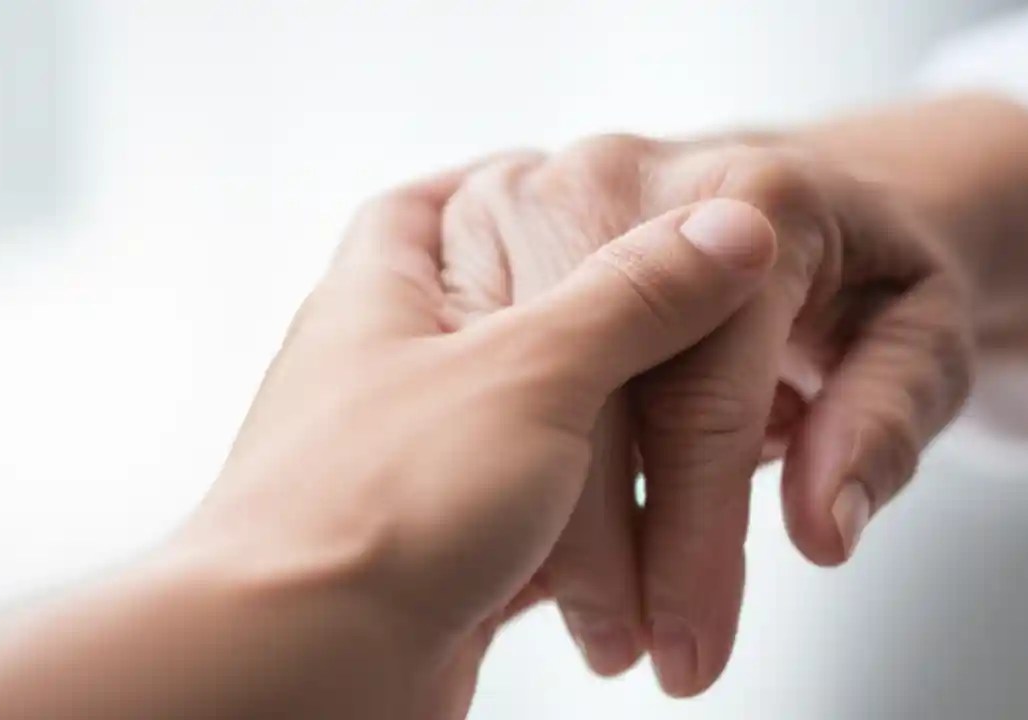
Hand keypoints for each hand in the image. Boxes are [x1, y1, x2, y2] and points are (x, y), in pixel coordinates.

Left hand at [184, 173, 777, 716]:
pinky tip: (662, 533)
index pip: (427, 205)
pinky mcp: (455, 548)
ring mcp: (427, 464)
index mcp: (390, 295)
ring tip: (700, 461)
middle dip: (614, 340)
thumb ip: (635, 297)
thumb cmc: (374, 511)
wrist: (300, 674)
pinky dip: (607, 531)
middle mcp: (401, 371)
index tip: (568, 188)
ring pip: (549, 433)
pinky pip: (549, 521)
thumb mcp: (530, 373)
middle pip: (520, 322)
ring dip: (623, 455)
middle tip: (691, 331)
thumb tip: (726, 228)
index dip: (493, 187)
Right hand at [440, 135, 974, 694]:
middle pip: (587, 392)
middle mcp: (627, 179)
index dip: (691, 542)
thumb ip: (884, 422)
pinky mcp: (490, 223)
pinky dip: (502, 447)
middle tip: (631, 654)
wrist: (795, 195)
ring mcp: (544, 192)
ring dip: (537, 511)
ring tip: (588, 616)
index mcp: (756, 200)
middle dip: (599, 551)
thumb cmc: (872, 269)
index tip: (692, 649)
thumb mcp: (927, 336)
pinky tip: (534, 534)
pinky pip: (478, 354)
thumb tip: (821, 530)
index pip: (703, 398)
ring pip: (515, 378)